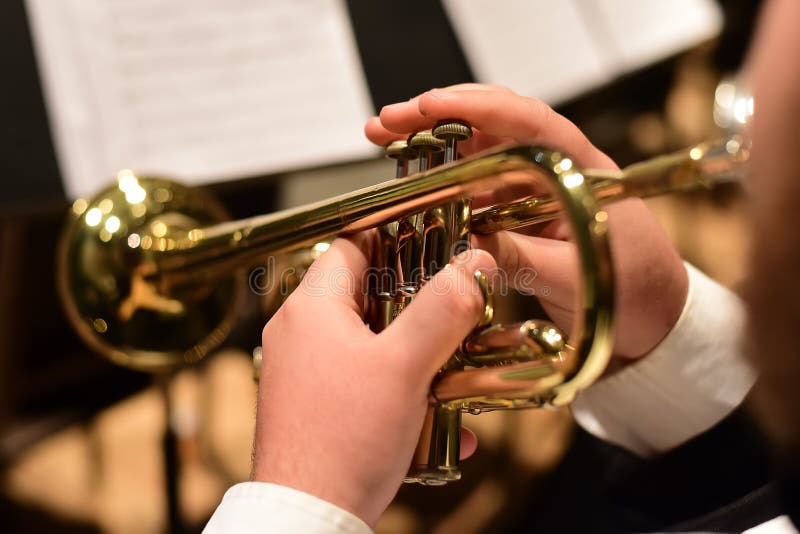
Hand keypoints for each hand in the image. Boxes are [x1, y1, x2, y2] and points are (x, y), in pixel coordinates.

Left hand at [252, 234, 495, 526]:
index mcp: (310, 309)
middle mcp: (300, 335)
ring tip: (455, 372)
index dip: (401, 242)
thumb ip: (443, 308)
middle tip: (459, 313)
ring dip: (418, 357)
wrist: (307, 519)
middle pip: (370, 297)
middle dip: (421, 309)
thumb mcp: (404, 365)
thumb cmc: (343, 440)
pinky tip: (438, 421)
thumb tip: (474, 263)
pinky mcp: (316, 407)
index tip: (442, 248)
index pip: (355, 247)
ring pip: (374, 345)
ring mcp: (305, 373)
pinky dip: (402, 393)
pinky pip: (367, 383)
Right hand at [366, 84, 687, 357]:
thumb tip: (463, 244)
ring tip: (384, 141)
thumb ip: (519, 256)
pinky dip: (442, 184)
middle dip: (435, 118)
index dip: (474, 108)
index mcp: (580, 169)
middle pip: (492, 126)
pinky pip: (476, 190)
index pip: (527, 121)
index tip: (428, 107)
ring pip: (477, 154)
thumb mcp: (574, 277)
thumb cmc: (633, 291)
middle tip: (385, 121)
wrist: (655, 317)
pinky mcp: (521, 212)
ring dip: (431, 147)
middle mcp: (554, 168)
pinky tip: (411, 185)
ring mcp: (535, 188)